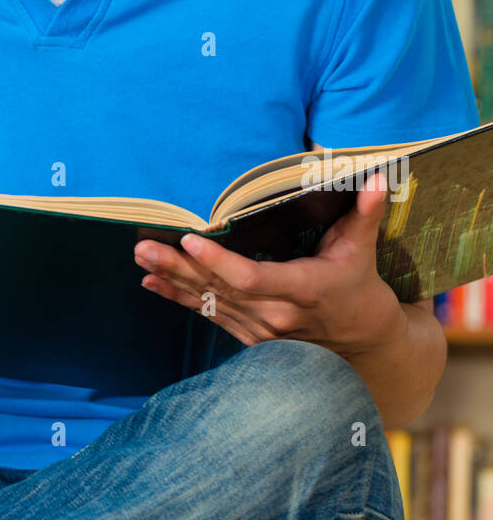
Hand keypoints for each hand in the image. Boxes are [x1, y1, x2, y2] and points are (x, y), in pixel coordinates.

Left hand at [134, 171, 403, 355]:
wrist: (365, 344)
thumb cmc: (360, 286)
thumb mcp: (363, 249)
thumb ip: (366, 212)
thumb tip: (379, 175)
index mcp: (303, 289)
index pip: (253, 279)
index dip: (219, 261)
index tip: (191, 239)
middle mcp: (277, 315)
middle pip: (220, 290)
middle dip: (179, 267)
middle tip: (143, 247)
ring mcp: (262, 331)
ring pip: (209, 303)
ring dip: (172, 280)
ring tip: (140, 259)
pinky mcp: (252, 337)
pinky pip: (210, 315)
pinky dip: (180, 298)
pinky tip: (152, 283)